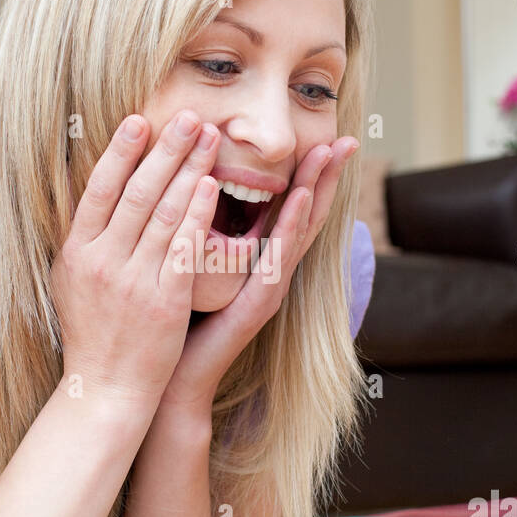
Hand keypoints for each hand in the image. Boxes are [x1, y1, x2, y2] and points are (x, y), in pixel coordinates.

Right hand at [51, 109, 222, 410]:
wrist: (106, 389)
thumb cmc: (92, 335)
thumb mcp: (71, 282)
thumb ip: (84, 240)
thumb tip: (94, 196)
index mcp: (77, 252)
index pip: (99, 190)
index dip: (120, 152)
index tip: (140, 120)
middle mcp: (102, 262)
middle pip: (135, 192)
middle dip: (164, 149)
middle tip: (188, 116)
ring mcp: (133, 281)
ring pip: (162, 212)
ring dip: (187, 169)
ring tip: (207, 137)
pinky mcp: (164, 301)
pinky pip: (182, 248)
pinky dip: (196, 213)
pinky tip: (210, 186)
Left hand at [159, 136, 359, 413]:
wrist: (169, 381)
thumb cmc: (172, 321)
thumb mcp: (187, 265)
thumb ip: (196, 230)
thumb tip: (185, 183)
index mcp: (254, 260)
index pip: (286, 207)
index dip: (306, 172)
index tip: (324, 134)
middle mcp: (269, 272)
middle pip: (305, 214)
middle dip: (325, 175)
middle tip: (346, 137)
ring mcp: (267, 288)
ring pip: (298, 231)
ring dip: (315, 191)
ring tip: (330, 155)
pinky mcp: (257, 305)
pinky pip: (276, 258)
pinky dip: (289, 227)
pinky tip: (298, 200)